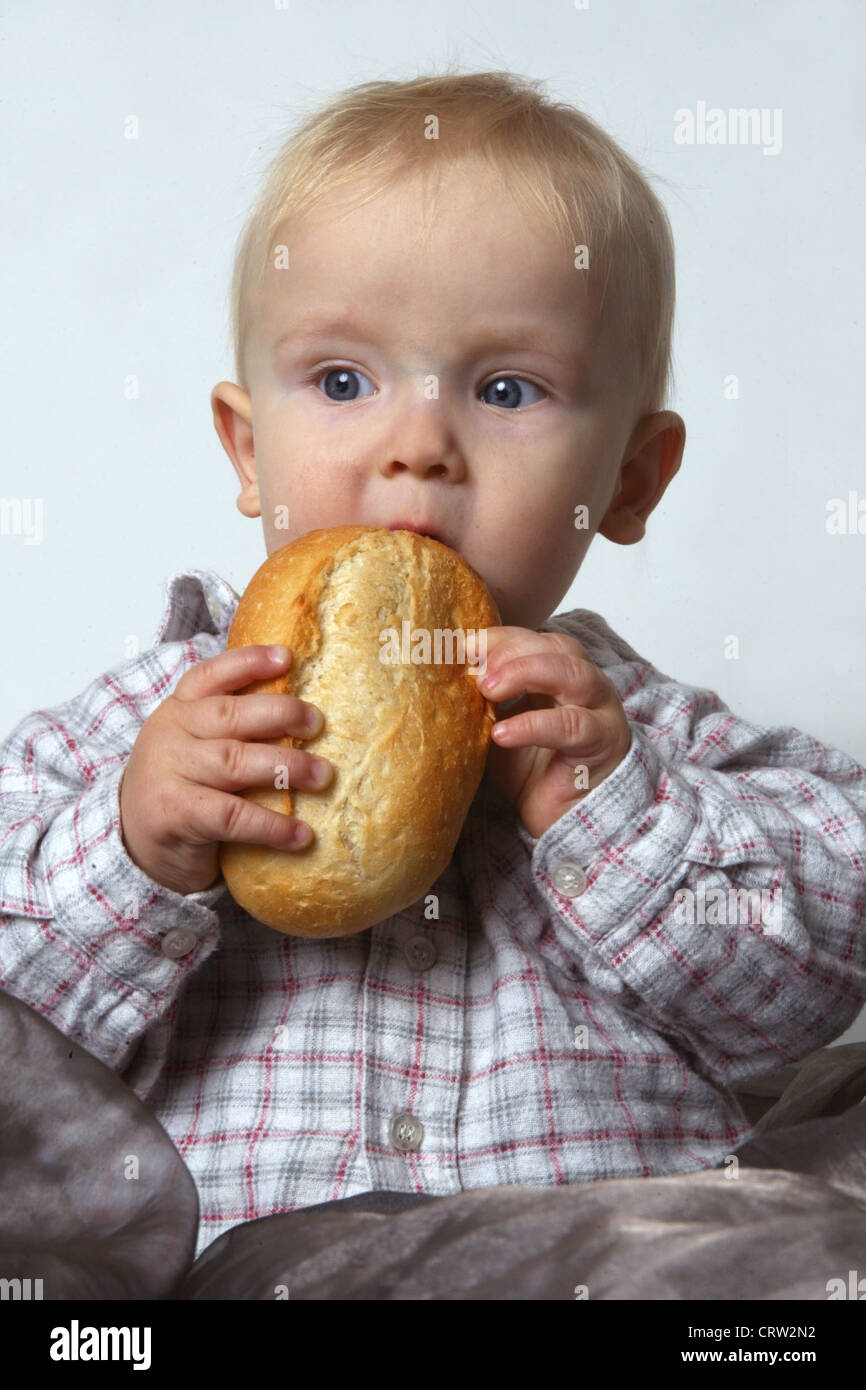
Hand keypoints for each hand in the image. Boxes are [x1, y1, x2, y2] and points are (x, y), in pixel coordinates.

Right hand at [119, 645, 332, 894]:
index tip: (287, 657)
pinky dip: (272, 825)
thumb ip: (230, 730)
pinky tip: (301, 834)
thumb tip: (302, 719)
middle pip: (230, 714)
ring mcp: (169, 773)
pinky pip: (233, 814)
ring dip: (286, 766)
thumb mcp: (195, 747)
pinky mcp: (175, 814)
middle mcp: (170, 734)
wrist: (131, 843)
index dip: (248, 662)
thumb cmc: (181, 790)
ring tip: (322, 775)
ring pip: (235, 761)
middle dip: (280, 714)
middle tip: (317, 724)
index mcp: (178, 710)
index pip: (211, 675)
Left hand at [473, 626, 630, 838]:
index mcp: (562, 676)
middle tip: (477, 672)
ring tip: (487, 691)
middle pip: (559, 648)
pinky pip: (572, 725)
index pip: (538, 640)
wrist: (563, 819)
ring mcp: (601, 711)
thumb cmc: (533, 771)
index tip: (466, 646)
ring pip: (573, 674)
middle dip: (513, 651)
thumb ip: (485, 700)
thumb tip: (448, 673)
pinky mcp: (602, 743)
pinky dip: (533, 724)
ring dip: (526, 673)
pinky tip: (502, 734)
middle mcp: (588, 686)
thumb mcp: (500, 726)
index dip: (503, 638)